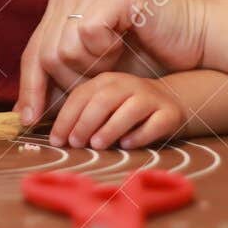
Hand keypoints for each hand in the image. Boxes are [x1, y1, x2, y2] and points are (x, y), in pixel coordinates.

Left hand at [16, 0, 206, 124]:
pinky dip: (105, 51)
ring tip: (115, 62)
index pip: (34, 49)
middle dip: (69, 83)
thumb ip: (64, 76)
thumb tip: (23, 110)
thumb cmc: (149, 55)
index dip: (30, 87)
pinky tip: (123, 46)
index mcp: (65, 2)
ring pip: (64, 46)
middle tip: (98, 84)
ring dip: (91, 68)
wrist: (197, 40)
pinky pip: (87, 32)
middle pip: (46, 52)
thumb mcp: (97, 69)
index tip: (30, 119)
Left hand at [49, 72, 186, 148]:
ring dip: (110, 128)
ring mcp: (151, 98)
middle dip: (85, 123)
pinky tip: (126, 145)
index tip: (57, 140)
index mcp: (107, 81)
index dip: (66, 118)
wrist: (171, 101)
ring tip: (96, 145)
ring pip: (130, 110)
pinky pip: (154, 124)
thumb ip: (83, 115)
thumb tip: (58, 138)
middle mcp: (128, 85)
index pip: (81, 96)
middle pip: (104, 100)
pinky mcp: (169, 113)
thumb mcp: (104, 106)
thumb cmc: (126, 109)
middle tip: (76, 144)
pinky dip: (139, 135)